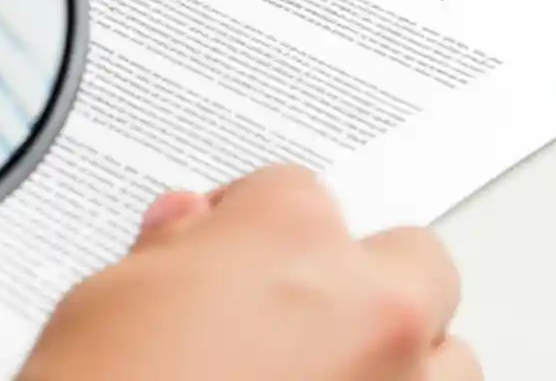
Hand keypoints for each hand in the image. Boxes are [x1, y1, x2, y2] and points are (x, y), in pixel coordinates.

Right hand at [20, 165, 480, 379]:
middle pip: (409, 259)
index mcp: (289, 237)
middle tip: (291, 323)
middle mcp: (368, 307)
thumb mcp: (105, 301)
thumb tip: (184, 237)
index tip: (227, 258)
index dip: (249, 227)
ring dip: (397, 363)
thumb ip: (167, 257)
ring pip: (450, 356)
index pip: (291, 192)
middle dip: (356, 283)